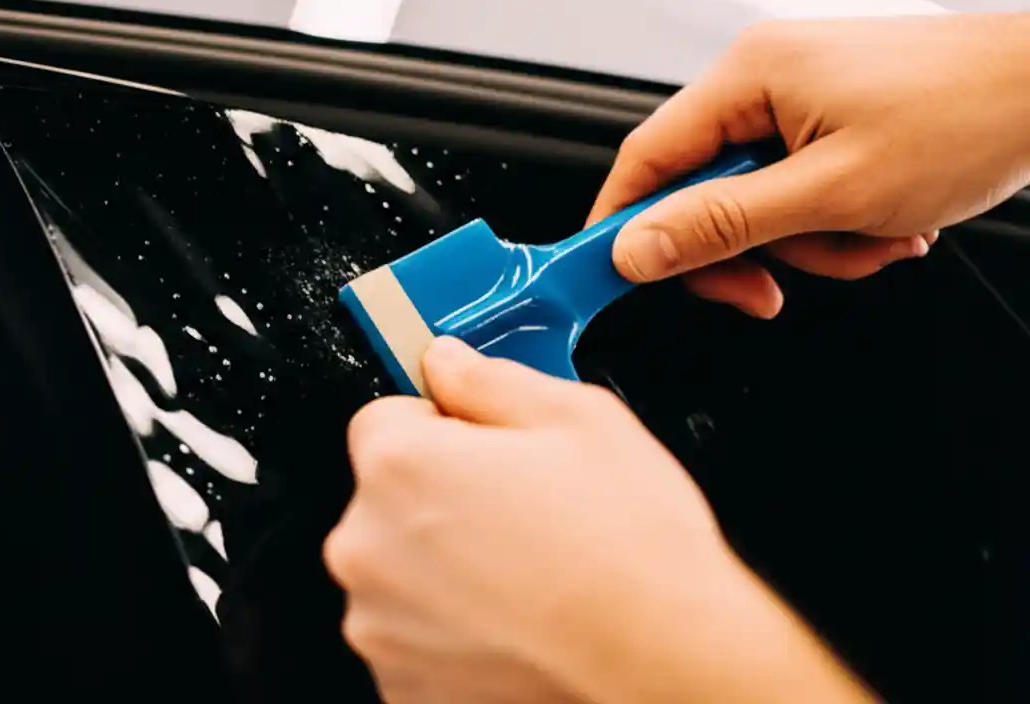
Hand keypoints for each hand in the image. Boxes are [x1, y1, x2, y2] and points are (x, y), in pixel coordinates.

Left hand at [326, 337, 877, 702]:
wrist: (667, 665)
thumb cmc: (630, 552)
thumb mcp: (579, 418)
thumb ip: (490, 380)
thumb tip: (447, 362)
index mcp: (399, 466)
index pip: (384, 419)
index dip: (442, 426)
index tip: (483, 447)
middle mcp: (366, 546)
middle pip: (386, 499)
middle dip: (440, 497)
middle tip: (522, 512)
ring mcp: (378, 623)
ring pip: (398, 570)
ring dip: (442, 567)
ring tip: (526, 573)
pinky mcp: (401, 684)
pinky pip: (413, 634)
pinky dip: (451, 629)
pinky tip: (514, 621)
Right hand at [589, 13, 1029, 317]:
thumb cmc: (967, 117)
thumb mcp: (831, 193)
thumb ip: (722, 224)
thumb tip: (638, 248)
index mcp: (748, 76)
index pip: (646, 160)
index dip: (624, 226)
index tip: (615, 278)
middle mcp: (764, 79)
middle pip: (700, 191)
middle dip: (746, 250)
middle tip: (772, 288)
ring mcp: (799, 99)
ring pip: (756, 204)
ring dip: (808, 244)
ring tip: (869, 239)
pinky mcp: (829, 120)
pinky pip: (798, 192)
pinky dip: (835, 224)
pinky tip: (884, 222)